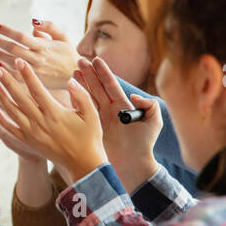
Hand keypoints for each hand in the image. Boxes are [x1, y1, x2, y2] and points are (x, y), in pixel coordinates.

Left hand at [0, 20, 78, 88]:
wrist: (75, 77)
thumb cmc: (68, 53)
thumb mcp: (64, 37)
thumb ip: (49, 27)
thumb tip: (32, 22)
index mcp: (45, 47)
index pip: (22, 38)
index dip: (7, 32)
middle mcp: (37, 60)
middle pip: (11, 51)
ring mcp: (31, 73)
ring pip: (5, 65)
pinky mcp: (28, 82)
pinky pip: (7, 77)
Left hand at [0, 59, 105, 182]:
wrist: (82, 163)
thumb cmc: (90, 136)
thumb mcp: (92, 115)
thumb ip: (82, 96)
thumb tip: (70, 80)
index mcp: (55, 113)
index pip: (37, 89)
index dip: (27, 74)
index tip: (18, 61)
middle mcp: (40, 122)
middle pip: (19, 98)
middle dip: (6, 81)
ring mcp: (31, 133)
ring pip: (11, 111)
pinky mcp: (27, 141)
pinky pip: (9, 128)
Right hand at [73, 56, 161, 191]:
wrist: (132, 164)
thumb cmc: (144, 144)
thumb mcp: (154, 122)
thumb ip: (149, 105)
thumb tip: (134, 96)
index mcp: (124, 106)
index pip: (111, 85)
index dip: (104, 73)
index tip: (96, 60)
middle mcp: (110, 110)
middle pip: (98, 88)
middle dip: (89, 74)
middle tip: (79, 60)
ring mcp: (100, 118)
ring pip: (89, 97)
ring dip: (81, 84)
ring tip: (73, 71)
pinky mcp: (92, 127)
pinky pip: (83, 110)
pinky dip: (76, 100)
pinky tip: (70, 91)